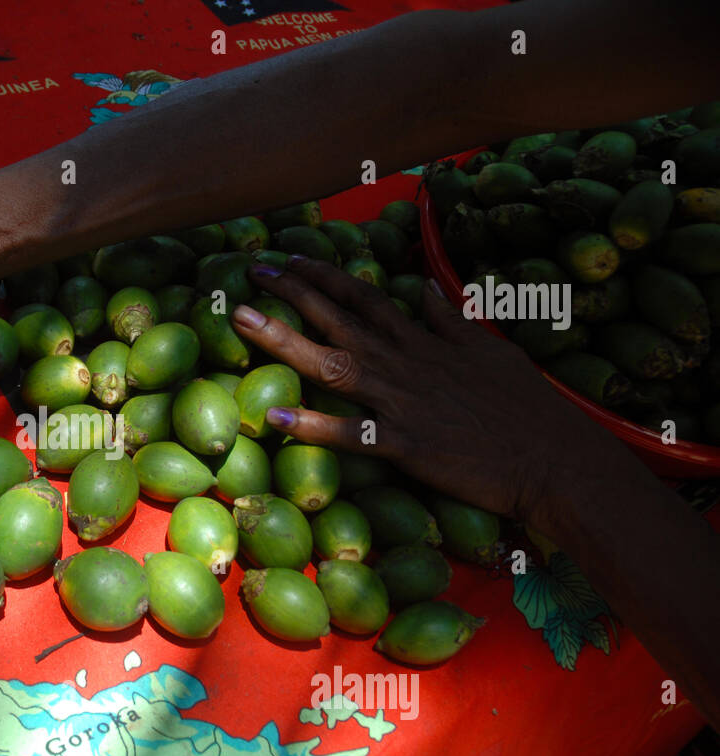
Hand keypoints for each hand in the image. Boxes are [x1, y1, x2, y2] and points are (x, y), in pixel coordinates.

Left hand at [231, 256, 637, 521]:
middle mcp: (406, 363)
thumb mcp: (489, 350)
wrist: (554, 459)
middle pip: (340, 318)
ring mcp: (403, 402)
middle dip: (292, 292)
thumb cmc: (525, 410)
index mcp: (424, 341)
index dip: (325, 276)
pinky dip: (314, 425)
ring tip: (240, 320)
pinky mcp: (407, 443)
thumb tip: (430, 290)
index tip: (289, 258)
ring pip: (334, 364)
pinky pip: (353, 433)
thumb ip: (452, 321)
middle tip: (251, 270)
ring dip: (284, 341)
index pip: (366, 297)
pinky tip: (275, 415)